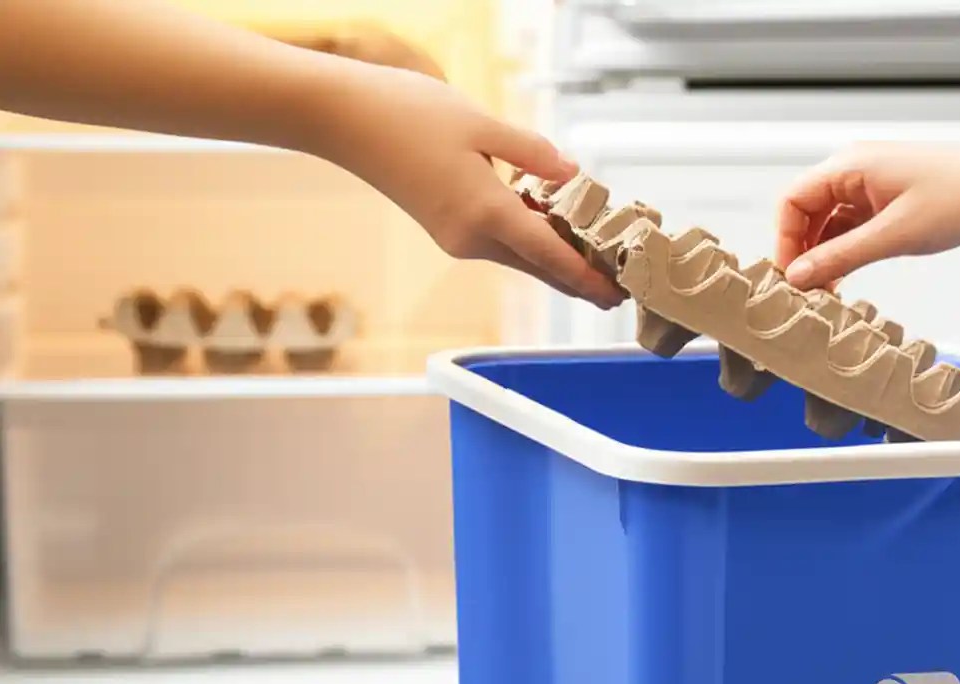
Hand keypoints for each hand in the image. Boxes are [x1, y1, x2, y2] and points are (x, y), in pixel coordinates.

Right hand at [319, 64, 623, 308]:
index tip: (616, 293)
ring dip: (555, 258)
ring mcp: (455, 238)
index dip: (587, 278)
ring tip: (595, 254)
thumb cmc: (406, 115)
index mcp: (486, 214)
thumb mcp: (483, 124)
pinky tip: (551, 228)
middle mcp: (471, 238)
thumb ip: (533, 154)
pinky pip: (498, 241)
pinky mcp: (445, 228)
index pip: (551, 257)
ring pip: (519, 255)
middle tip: (617, 287)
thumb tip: (572, 176)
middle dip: (578, 278)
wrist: (343, 121)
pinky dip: (528, 240)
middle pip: (538, 266)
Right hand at [775, 142, 959, 289]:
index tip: (790, 277)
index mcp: (849, 166)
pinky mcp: (886, 200)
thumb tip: (799, 276)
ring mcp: (870, 184)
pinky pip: (851, 225)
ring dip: (823, 254)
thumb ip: (841, 256)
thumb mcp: (894, 236)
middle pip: (806, 212)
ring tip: (825, 290)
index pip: (792, 201)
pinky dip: (844, 250)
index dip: (784, 240)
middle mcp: (854, 170)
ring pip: (828, 222)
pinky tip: (845, 277)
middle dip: (801, 251)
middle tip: (805, 290)